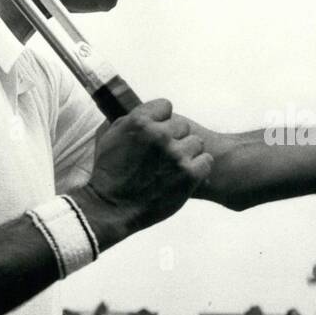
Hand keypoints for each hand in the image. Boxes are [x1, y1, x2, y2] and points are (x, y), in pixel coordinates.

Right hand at [79, 99, 211, 238]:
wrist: (110, 208)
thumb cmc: (108, 173)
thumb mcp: (110, 137)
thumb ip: (132, 120)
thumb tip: (150, 111)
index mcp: (139, 122)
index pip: (165, 106)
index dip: (161, 120)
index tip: (157, 132)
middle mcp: (159, 135)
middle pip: (183, 125)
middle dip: (174, 138)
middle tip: (163, 155)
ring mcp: (176, 155)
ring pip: (196, 142)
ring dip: (188, 153)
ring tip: (173, 167)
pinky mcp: (189, 175)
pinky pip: (206, 161)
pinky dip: (198, 169)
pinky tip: (185, 176)